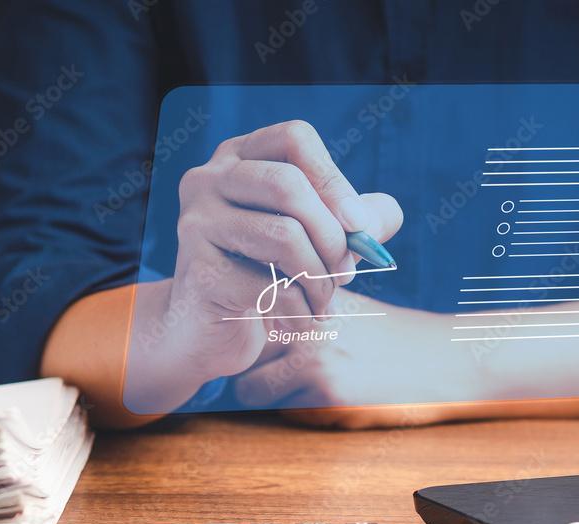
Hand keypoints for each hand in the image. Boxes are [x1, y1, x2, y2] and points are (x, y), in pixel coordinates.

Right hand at [123, 120, 401, 414]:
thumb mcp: (315, 238)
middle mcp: (208, 179)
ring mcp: (196, 223)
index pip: (295, 139)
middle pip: (289, 184)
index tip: (361, 226)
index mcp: (239, 157)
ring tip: (325, 303)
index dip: (335, 181)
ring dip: (321, 280)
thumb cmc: (267, 273)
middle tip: (345, 273)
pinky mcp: (198, 272)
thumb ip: (356, 220)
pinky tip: (300, 320)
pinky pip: (271, 287)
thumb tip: (382, 218)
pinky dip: (301, 310)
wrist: (211, 330)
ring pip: (283, 236)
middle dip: (333, 236)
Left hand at [232, 290, 479, 426]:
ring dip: (269, 394)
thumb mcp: (353, 307)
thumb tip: (251, 313)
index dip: (244, 334)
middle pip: (240, 350)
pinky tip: (334, 404)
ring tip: (305, 391)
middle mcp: (307, 318)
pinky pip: (285, 413)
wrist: (451, 361)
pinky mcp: (330, 393)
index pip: (244, 312)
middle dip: (249, 365)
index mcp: (310, 293)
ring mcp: (316, 356)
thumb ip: (304, 306)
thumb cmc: (399, 339)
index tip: (256, 345)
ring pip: (250, 387)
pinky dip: (301, 414)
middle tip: (274, 373)